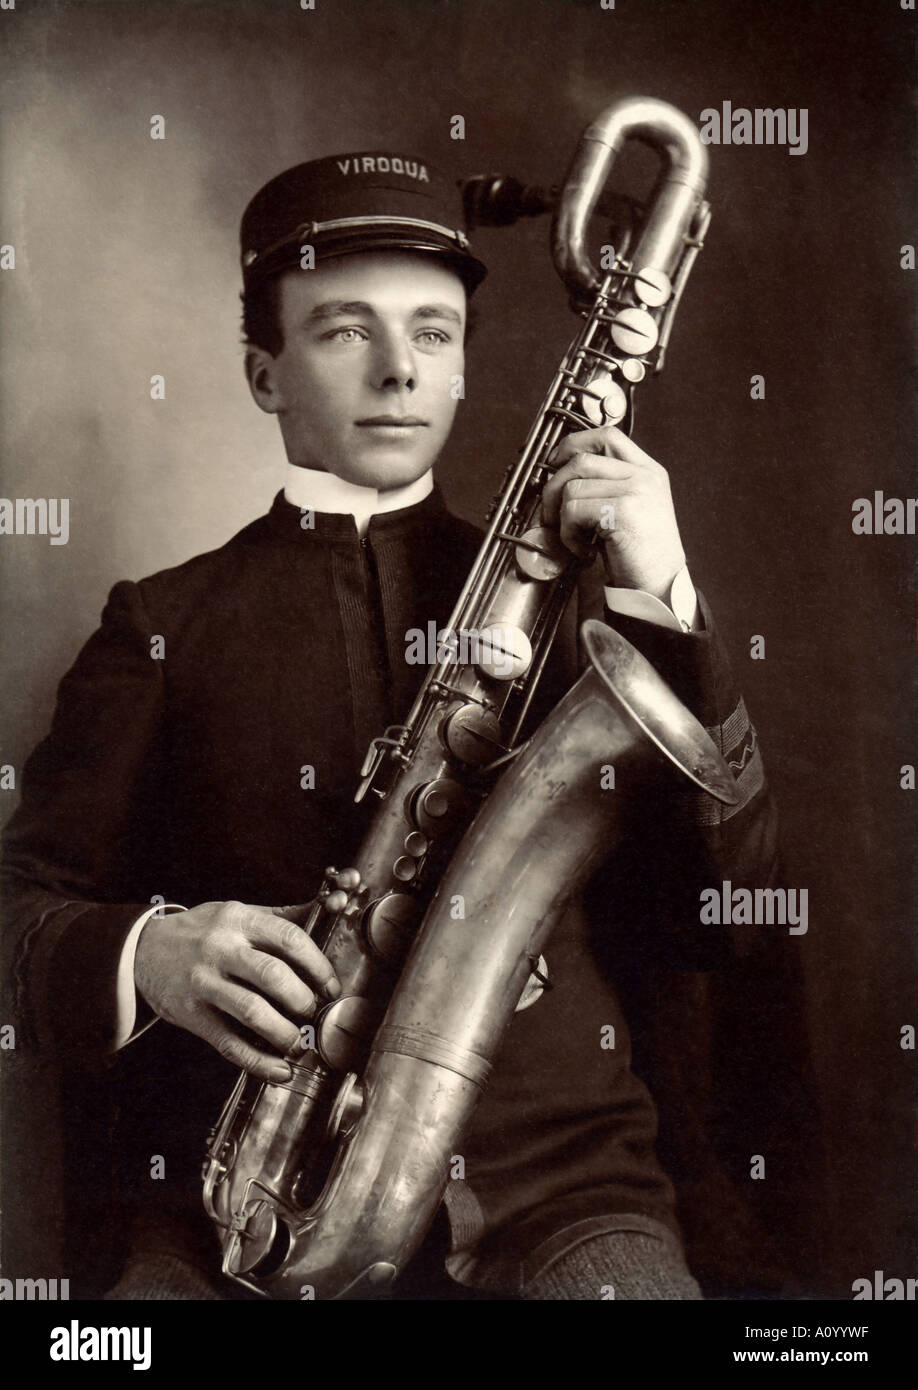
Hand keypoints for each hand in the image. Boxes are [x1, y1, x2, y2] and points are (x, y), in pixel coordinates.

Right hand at [134, 900, 339, 1080]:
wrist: (141, 950)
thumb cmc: (200, 931)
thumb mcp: (235, 912)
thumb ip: (280, 916)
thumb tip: (331, 911)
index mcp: (239, 919)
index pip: (289, 939)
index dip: (318, 965)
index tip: (330, 986)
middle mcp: (221, 948)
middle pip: (273, 976)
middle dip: (303, 1000)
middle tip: (315, 1013)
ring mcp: (204, 983)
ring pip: (252, 1012)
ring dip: (285, 1034)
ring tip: (301, 1044)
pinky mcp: (192, 1015)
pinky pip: (230, 1043)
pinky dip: (258, 1062)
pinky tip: (279, 1070)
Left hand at [540, 425, 686, 599]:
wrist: (660, 589)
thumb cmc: (640, 557)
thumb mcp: (628, 510)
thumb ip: (606, 487)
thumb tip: (559, 476)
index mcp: (648, 471)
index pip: (607, 436)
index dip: (574, 444)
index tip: (555, 463)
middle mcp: (644, 476)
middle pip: (581, 458)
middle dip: (554, 486)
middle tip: (551, 515)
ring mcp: (636, 490)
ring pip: (572, 485)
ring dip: (561, 516)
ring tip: (575, 539)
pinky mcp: (623, 511)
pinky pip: (573, 510)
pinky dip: (568, 534)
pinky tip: (583, 550)